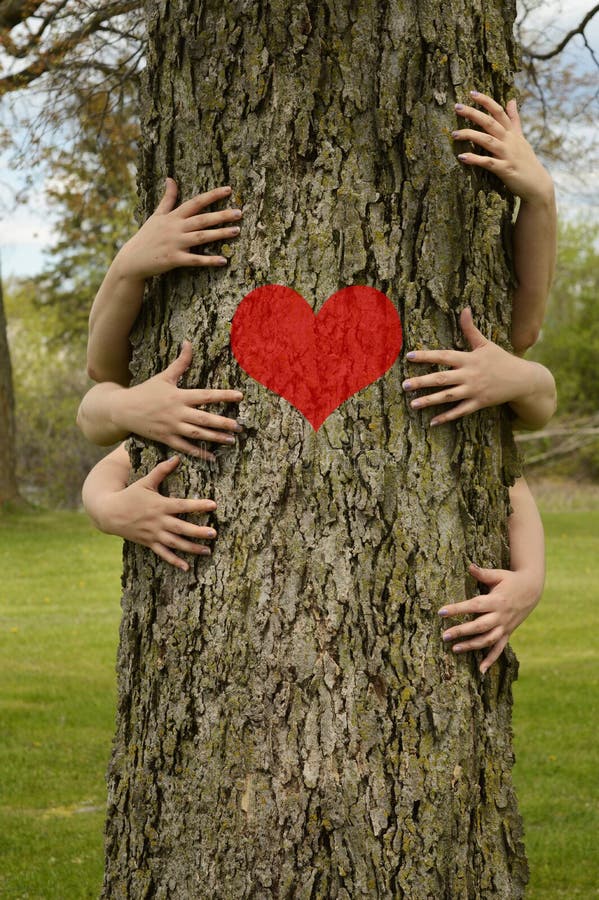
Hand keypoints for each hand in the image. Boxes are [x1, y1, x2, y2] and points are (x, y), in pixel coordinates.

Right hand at [97, 456, 217, 570]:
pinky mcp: (149, 543)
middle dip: (198, 531)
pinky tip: (187, 567)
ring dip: (191, 548)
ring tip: (207, 550)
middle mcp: (158, 521)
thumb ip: (162, 470)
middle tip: (214, 533)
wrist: (109, 513)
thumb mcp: (145, 481)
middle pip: (181, 528)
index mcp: (160, 505)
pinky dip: (174, 561)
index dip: (198, 505)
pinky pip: (163, 554)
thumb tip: (177, 457)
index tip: (213, 505)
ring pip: (175, 543)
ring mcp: (154, 534)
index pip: (182, 505)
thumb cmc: (130, 495)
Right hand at [112, 341, 243, 457]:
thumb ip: (180, 362)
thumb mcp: (164, 376)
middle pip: (204, 418)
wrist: (123, 409)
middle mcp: (177, 412)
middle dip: (223, 423)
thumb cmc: (145, 391)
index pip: (206, 395)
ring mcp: (171, 427)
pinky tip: (212, 457)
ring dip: (215, 438)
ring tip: (231, 440)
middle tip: (239, 427)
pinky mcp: (166, 439)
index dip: (224, 396)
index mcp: (179, 396)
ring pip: (197, 434)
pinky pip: (185, 448)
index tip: (240, 396)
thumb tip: (188, 342)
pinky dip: (198, 453)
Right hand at [115, 178, 241, 277]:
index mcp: (173, 216)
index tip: (229, 189)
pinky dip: (209, 260)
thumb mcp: (156, 215)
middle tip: (239, 212)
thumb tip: (170, 178)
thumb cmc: (147, 237)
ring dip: (220, 234)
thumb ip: (167, 198)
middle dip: (221, 215)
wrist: (132, 259)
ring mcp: (175, 243)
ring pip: (201, 237)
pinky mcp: (174, 259)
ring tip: (236, 231)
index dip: (212, 195)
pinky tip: (223, 260)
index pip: (195, 202)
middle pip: (202, 219)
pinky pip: (195, 260)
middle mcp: (175, 227)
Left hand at [403, 308, 530, 424]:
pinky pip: (460, 411)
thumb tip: (464, 309)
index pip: (443, 356)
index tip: (409, 356)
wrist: (523, 379)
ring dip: (430, 401)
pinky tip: (432, 422)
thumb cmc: (501, 360)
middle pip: (442, 378)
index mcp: (469, 359)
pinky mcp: (480, 403)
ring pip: (448, 396)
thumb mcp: (485, 343)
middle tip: (404, 385)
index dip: (426, 355)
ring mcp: (474, 390)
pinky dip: (447, 417)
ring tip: (412, 404)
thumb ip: (471, 329)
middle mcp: (469, 374)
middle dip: (422, 382)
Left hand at [438, 562, 542, 673]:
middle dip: (461, 632)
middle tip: (444, 636)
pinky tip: (481, 670)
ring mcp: (505, 626)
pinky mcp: (508, 633)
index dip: (458, 609)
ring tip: (455, 649)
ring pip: (488, 640)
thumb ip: (483, 573)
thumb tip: (469, 565)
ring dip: (472, 646)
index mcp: (496, 600)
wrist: (533, 590)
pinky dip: (491, 660)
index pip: (474, 606)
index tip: (441, 611)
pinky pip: (499, 649)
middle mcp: (500, 616)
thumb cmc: (511, 580)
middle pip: (479, 626)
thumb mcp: (498, 575)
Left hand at [453, 91, 553, 204]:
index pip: (499, 112)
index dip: (486, 101)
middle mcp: (510, 141)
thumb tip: (512, 100)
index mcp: (512, 133)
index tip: (472, 93)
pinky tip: (462, 156)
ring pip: (488, 140)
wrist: (537, 184)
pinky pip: (488, 162)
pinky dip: (475, 159)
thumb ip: (514, 120)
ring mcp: (507, 155)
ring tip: (454, 134)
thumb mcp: (521, 138)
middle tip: (457, 107)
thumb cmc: (526, 161)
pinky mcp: (505, 170)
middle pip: (490, 123)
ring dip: (470, 135)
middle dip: (474, 113)